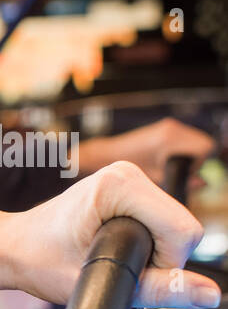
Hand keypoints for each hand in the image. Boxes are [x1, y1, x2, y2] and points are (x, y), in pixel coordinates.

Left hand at [1, 161, 219, 307]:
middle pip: (183, 229)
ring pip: (176, 228)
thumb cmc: (39, 260)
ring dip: (152, 253)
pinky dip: (148, 243)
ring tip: (108, 256)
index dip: (165, 265)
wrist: (12, 246)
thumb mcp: (98, 282)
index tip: (125, 272)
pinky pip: (162, 223)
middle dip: (158, 259)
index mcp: (119, 185)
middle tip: (112, 266)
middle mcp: (127, 174)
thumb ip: (158, 289)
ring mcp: (130, 178)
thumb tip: (208, 294)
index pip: (183, 232)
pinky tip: (114, 247)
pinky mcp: (130, 188)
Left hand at [79, 117, 214, 192]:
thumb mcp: (155, 180)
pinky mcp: (164, 128)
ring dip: (190, 154)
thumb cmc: (124, 171)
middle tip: (180, 172)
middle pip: (203, 143)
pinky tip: (168, 160)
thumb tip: (200, 182)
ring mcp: (168, 126)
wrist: (104, 157)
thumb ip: (180, 182)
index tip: (185, 174)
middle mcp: (171, 128)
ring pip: (195, 140)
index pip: (204, 148)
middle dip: (197, 160)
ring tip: (172, 167)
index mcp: (169, 138)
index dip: (198, 164)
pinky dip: (184, 149)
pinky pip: (186, 138)